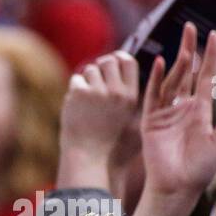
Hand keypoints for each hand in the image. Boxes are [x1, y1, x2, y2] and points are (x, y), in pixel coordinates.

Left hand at [57, 51, 138, 188]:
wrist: (88, 157)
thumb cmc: (110, 143)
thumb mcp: (132, 121)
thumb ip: (135, 100)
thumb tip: (140, 79)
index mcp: (131, 96)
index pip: (128, 62)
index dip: (120, 58)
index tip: (114, 60)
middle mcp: (116, 92)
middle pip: (109, 61)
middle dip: (101, 66)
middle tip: (96, 76)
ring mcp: (97, 92)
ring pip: (91, 69)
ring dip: (87, 79)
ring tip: (86, 97)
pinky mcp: (79, 94)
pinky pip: (76, 79)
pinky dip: (75, 88)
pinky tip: (76, 102)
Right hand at [133, 24, 215, 215]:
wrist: (177, 187)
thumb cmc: (200, 168)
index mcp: (201, 111)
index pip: (207, 77)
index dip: (211, 56)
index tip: (214, 35)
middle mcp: (183, 108)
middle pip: (187, 73)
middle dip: (191, 50)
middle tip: (191, 28)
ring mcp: (165, 114)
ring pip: (172, 81)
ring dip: (178, 64)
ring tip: (185, 47)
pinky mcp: (151, 122)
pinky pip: (152, 97)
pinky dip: (155, 81)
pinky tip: (160, 64)